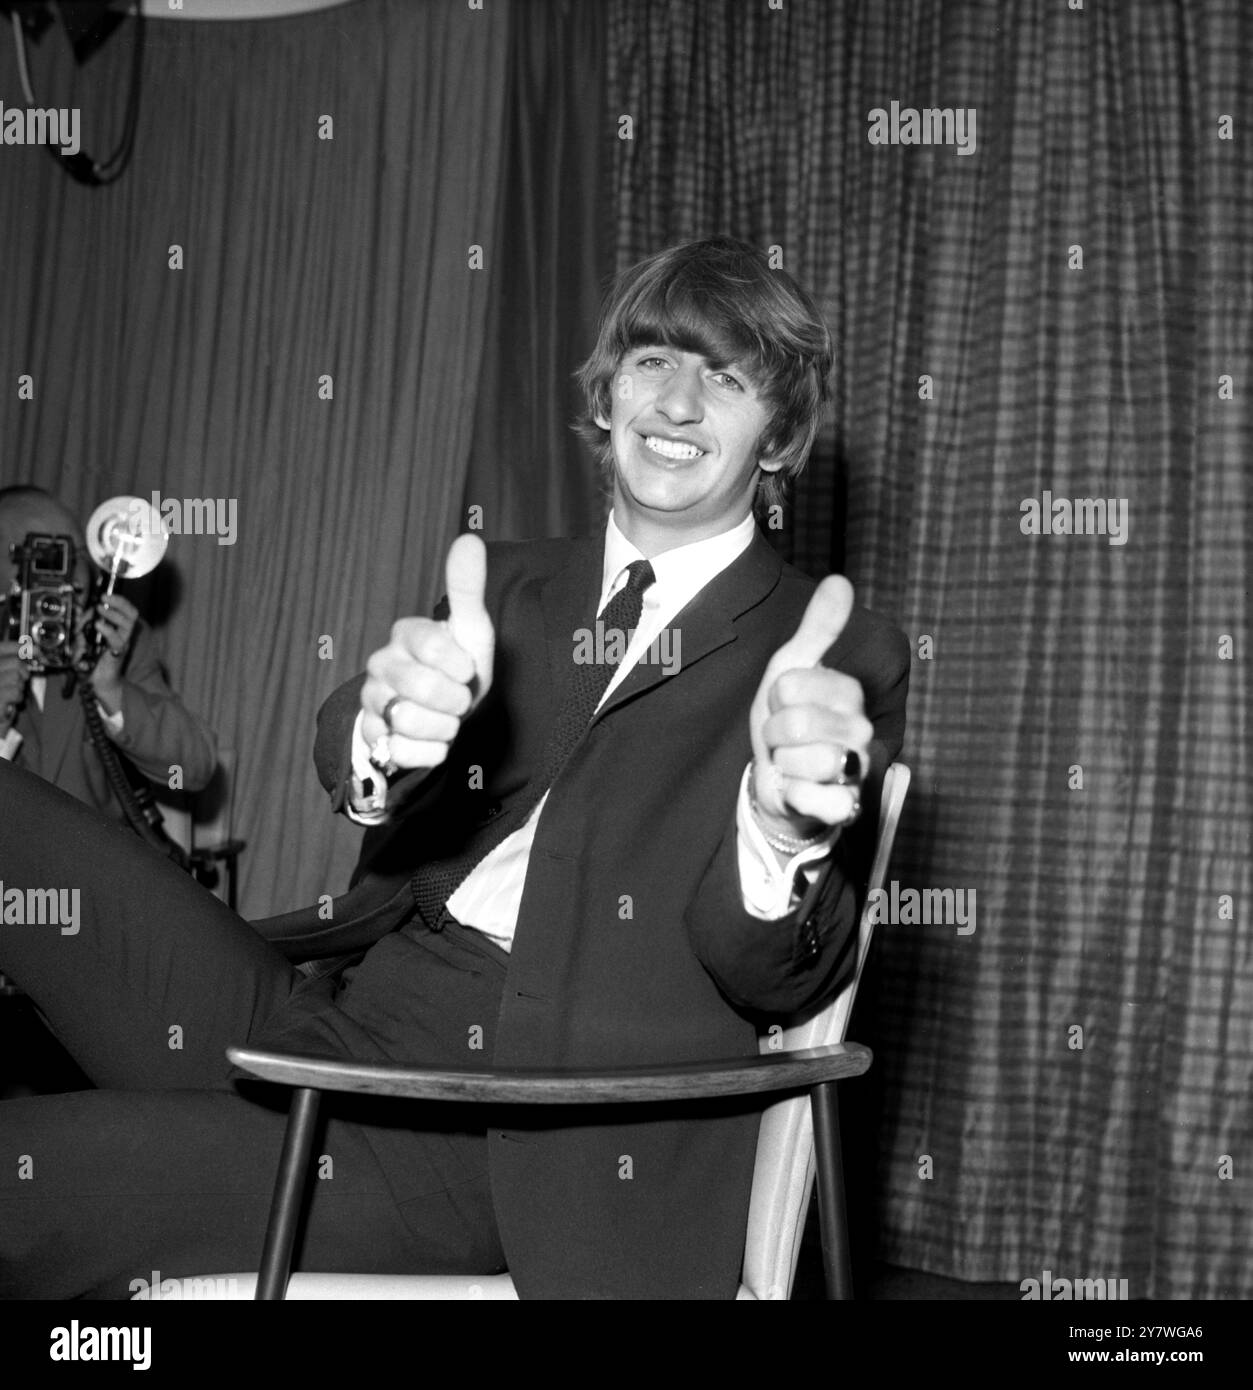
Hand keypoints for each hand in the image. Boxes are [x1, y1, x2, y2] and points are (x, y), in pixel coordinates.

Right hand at [0, 640, 29, 733]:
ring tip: (8, 696)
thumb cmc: (0, 700)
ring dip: (18, 688)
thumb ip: (11, 664)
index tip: (36, 649)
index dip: (20, 646)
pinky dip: (16, 698)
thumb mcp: (4, 678)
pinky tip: (7, 703)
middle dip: (22, 673)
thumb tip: (32, 651)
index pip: (1, 648)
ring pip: (17, 678)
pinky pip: (15, 692)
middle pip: (14, 663)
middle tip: (17, 683)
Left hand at [88, 593, 139, 710]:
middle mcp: (123, 634)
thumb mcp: (84, 639)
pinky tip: (98, 625)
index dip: (118, 600)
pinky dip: (108, 630)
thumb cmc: (93, 661)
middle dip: (119, 602)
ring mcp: (122, 643)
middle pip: (131, 613)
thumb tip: (78, 614)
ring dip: (114, 613)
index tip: (104, 594)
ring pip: (128, 623)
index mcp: (118, 628)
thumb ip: (83, 627)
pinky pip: (117, 639)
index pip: (125, 609)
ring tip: (100, 609)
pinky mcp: (118, 653)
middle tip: (104, 597)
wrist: (99, 681)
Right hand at [359, 534, 495, 771]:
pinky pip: (402, 751)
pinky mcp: (371, 737)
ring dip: (442, 727)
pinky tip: (431, 739)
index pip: (432, 647)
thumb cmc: (457, 668)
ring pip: (409, 721)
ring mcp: (372, 701)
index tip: (466, 669)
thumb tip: (469, 538)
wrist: (444, 714)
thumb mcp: (471, 629)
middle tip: (458, 698)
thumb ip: (467, 588)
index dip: (459, 666)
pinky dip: (428, 752)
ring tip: (444, 718)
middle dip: (455, 701)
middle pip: (422, 689)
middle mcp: (380, 664)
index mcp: (405, 634)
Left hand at [748, 576, 871, 836]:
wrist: (777, 780)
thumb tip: (841, 579)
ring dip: (784, 765)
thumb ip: (818, 629)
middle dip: (775, 733)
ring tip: (791, 763)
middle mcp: (861, 729)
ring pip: (809, 760)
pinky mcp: (846, 806)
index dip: (774, 697)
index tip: (781, 704)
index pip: (791, 684)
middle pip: (798, 722)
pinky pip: (819, 799)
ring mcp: (856, 769)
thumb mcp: (791, 668)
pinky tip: (800, 792)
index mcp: (848, 693)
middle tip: (783, 738)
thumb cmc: (786, 720)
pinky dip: (798, 796)